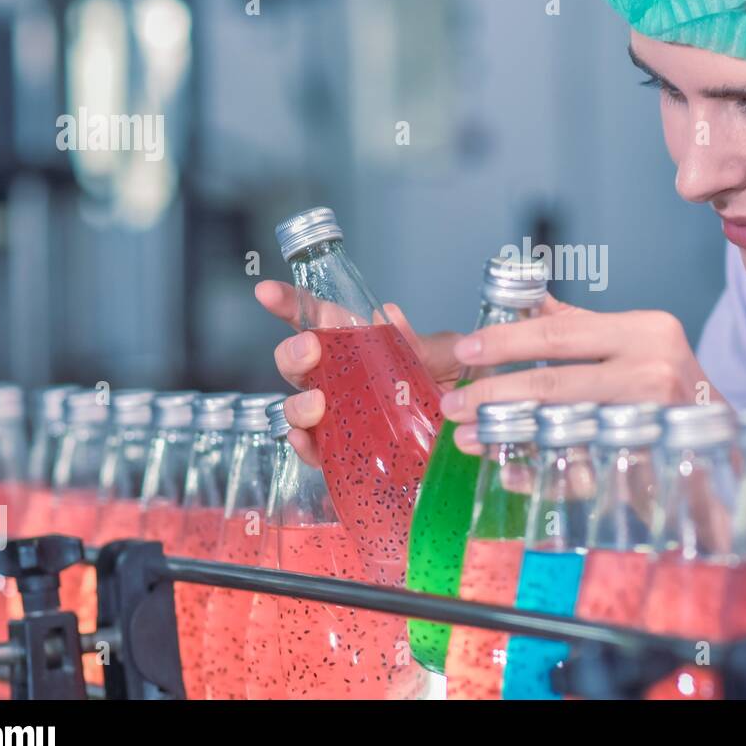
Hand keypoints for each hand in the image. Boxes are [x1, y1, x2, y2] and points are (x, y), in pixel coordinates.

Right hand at [255, 280, 461, 464]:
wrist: (479, 428)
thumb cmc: (459, 386)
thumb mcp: (449, 356)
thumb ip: (421, 342)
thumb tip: (389, 315)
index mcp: (362, 346)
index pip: (319, 319)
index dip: (290, 304)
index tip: (266, 292)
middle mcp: (342, 379)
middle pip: (297, 363)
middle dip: (293, 353)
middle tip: (310, 349)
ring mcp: (341, 416)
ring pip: (298, 406)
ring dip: (298, 403)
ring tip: (318, 403)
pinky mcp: (347, 452)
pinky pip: (315, 450)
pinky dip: (304, 445)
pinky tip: (306, 439)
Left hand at [441, 295, 717, 454]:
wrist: (725, 444)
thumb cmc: (671, 387)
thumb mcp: (636, 341)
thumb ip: (580, 324)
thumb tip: (524, 299)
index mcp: (646, 331)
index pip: (559, 333)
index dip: (505, 342)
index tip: (466, 349)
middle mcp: (654, 373)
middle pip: (554, 383)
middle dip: (493, 392)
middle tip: (455, 402)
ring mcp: (651, 424)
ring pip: (560, 428)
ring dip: (506, 434)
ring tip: (469, 436)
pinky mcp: (646, 467)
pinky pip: (577, 473)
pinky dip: (537, 472)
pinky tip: (509, 468)